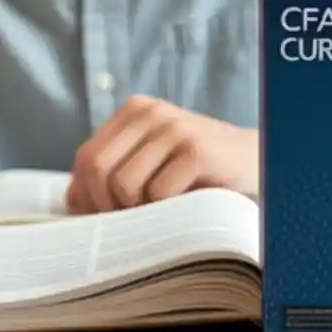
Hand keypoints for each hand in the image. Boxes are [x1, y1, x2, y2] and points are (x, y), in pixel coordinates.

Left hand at [65, 95, 257, 213]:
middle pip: (98, 169)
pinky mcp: (197, 150)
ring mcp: (175, 128)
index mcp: (134, 111)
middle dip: (108, 204)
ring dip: (138, 210)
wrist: (258, 164)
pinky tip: (183, 206)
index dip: (88, 194)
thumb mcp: (151, 163)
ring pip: (124, 184)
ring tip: (161, 211)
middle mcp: (151, 112)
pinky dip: (166, 211)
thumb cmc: (199, 171)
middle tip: (131, 220)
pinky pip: (157, 194)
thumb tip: (72, 199)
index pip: (86, 157)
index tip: (105, 216)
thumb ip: (113, 171)